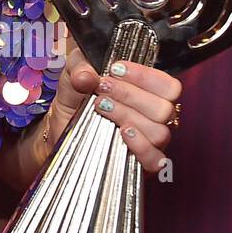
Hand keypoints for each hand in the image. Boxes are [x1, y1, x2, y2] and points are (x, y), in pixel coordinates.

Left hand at [46, 47, 183, 173]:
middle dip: (130, 94)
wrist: (62, 125)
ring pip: (159, 132)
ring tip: (101, 106)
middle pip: (164, 109)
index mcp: (151, 93)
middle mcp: (157, 119)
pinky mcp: (142, 164)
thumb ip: (79, 67)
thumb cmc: (77, 96)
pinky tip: (121, 132)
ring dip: (127, 115)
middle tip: (103, 87)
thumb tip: (86, 77)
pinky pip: (155, 160)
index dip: (145, 76)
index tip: (116, 69)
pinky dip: (141, 146)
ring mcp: (152, 143)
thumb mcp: (74, 72)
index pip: (169, 86)